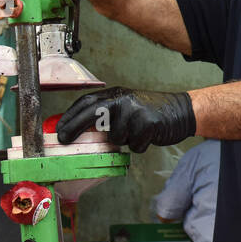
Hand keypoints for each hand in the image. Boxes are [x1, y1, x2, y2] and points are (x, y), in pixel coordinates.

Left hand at [57, 87, 195, 152]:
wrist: (182, 110)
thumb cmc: (150, 113)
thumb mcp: (126, 107)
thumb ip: (106, 116)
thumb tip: (80, 132)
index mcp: (115, 94)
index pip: (86, 103)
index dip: (70, 116)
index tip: (58, 130)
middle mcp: (122, 99)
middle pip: (92, 114)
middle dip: (75, 127)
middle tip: (64, 140)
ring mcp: (135, 110)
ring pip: (115, 138)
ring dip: (124, 142)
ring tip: (136, 133)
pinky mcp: (147, 124)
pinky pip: (134, 146)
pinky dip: (139, 146)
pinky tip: (148, 137)